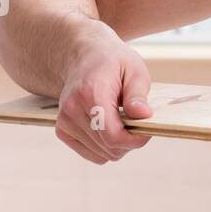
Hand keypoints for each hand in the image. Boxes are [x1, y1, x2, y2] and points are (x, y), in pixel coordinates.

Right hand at [54, 37, 154, 163]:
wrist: (82, 56)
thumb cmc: (113, 62)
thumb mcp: (134, 69)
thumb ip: (137, 94)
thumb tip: (143, 115)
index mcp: (89, 94)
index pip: (113, 136)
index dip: (136, 140)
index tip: (147, 130)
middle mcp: (71, 111)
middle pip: (110, 148)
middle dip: (130, 140)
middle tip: (136, 121)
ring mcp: (64, 122)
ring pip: (103, 155)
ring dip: (119, 144)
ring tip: (122, 121)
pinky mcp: (62, 130)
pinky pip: (93, 155)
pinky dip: (106, 147)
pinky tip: (110, 127)